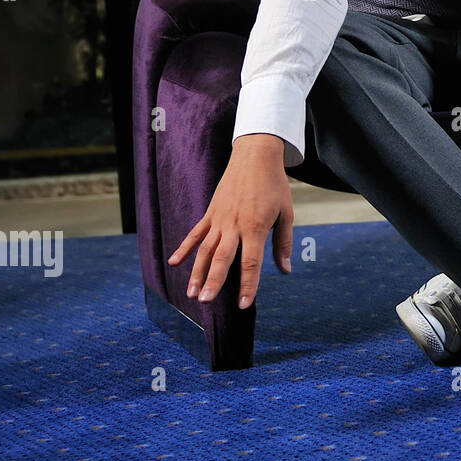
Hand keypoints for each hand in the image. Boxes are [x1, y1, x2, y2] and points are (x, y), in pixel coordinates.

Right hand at [167, 134, 293, 308]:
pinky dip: (184, 248)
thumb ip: (282, 243)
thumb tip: (285, 270)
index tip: (243, 305)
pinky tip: (174, 263)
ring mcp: (219, 218)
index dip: (248, 285)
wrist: (256, 156)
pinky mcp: (210, 212)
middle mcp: (234, 224)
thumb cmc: (275, 186)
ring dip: (197, 271)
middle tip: (204, 301)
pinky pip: (195, 233)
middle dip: (213, 281)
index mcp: (255, 226)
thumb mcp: (286, 213)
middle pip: (222, 258)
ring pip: (205, 249)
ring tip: (191, 293)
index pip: (250, 262)